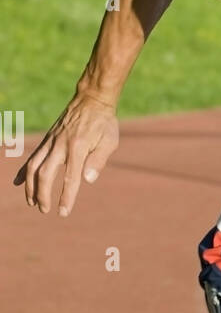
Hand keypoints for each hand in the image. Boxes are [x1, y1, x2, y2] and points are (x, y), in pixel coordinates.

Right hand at [14, 91, 119, 215]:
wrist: (91, 100)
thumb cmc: (104, 123)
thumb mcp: (109, 141)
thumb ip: (98, 160)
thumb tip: (87, 180)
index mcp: (78, 147)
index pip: (71, 178)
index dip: (66, 197)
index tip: (63, 212)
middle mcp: (61, 145)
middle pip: (45, 173)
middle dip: (42, 194)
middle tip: (44, 210)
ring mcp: (51, 141)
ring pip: (34, 165)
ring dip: (30, 185)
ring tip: (31, 202)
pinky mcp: (47, 140)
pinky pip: (33, 156)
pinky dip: (25, 170)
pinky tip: (19, 182)